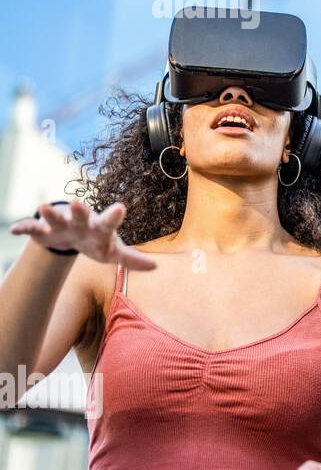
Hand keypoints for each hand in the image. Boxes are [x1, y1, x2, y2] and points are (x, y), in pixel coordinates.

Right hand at [8, 200, 155, 269]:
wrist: (71, 236)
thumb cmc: (96, 242)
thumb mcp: (112, 252)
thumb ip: (132, 259)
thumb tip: (156, 266)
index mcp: (100, 227)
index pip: (109, 222)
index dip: (114, 216)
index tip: (121, 207)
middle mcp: (81, 222)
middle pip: (81, 215)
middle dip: (79, 211)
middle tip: (79, 203)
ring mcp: (61, 225)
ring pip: (55, 217)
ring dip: (50, 214)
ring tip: (43, 208)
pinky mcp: (43, 231)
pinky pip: (32, 228)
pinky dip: (24, 228)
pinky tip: (14, 229)